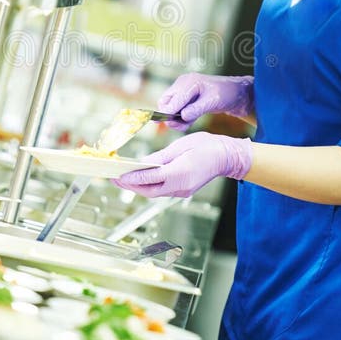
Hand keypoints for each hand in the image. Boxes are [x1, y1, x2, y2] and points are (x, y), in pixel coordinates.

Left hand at [111, 133, 252, 197]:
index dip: (132, 177)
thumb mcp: (179, 146)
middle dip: (130, 186)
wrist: (226, 157)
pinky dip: (149, 186)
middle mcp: (180, 186)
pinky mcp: (184, 191)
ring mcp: (183, 191)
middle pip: (149, 191)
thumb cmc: (206, 147)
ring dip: (138, 187)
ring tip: (123, 179)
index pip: (150, 178)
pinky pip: (162, 191)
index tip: (118, 175)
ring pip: (154, 193)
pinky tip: (141, 180)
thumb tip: (142, 162)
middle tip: (114, 179)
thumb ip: (160, 157)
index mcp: (179, 173)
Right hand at [157, 73, 253, 130]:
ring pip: (169, 107)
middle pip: (165, 102)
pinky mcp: (186, 99)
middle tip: (180, 125)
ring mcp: (184, 91)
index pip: (173, 100)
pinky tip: (187, 123)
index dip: (170, 113)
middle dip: (170, 115)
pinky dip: (180, 118)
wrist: (237, 94)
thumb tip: (181, 116)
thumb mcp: (213, 102)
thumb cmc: (226, 94)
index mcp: (189, 82)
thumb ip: (196, 109)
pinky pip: (177, 110)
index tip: (172, 123)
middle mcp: (183, 84)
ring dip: (175, 118)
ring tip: (185, 125)